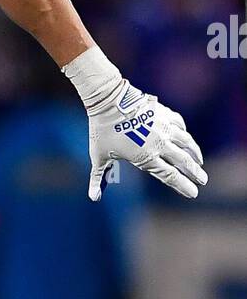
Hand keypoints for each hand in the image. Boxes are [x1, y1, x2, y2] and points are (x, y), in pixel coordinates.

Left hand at [87, 80, 207, 200]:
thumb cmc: (102, 130)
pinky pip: (179, 125)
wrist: (109, 101)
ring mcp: (164, 127)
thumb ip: (98, 178)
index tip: (194, 193)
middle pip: (183, 162)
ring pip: (186, 143)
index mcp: (145, 157)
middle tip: (203, 180)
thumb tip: (93, 198)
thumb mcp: (99, 156)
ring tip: (200, 161)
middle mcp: (159, 144)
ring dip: (195, 153)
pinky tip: (186, 137)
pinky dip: (184, 133)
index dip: (183, 186)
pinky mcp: (164, 114)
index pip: (169, 176)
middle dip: (195, 173)